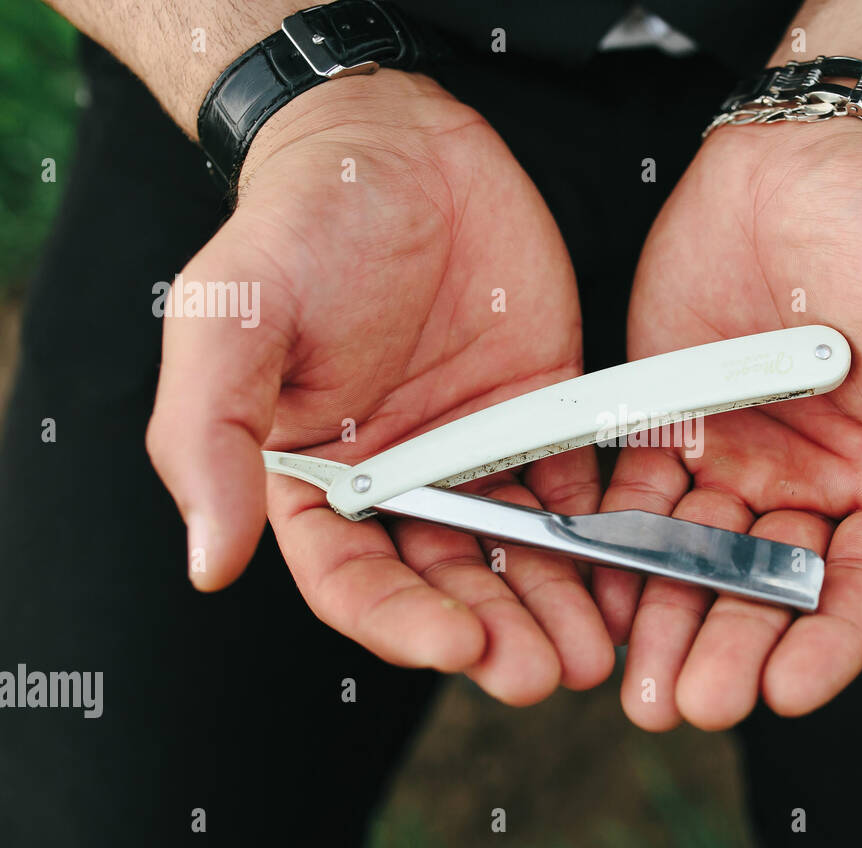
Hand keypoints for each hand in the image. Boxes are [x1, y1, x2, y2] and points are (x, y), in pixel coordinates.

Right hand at [145, 71, 612, 702]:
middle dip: (498, 632)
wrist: (394, 142)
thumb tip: (211, 563)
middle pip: (449, 582)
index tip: (460, 645)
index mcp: (315, 482)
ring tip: (597, 649)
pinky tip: (632, 573)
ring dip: (557, 604)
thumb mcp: (229, 321)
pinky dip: (603, 537)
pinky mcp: (539, 418)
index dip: (403, 623)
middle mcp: (397, 484)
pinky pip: (575, 491)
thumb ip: (211, 439)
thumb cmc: (297, 226)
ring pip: (519, 552)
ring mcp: (474, 455)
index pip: (355, 581)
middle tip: (548, 672)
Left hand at [596, 121, 861, 728]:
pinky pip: (639, 499)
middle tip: (695, 703)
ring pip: (701, 561)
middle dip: (736, 649)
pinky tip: (598, 596)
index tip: (789, 691)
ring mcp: (741, 459)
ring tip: (640, 686)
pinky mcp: (673, 423)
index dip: (832, 642)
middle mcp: (816, 484)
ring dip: (671, 621)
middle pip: (773, 588)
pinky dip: (618, 549)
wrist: (805, 153)